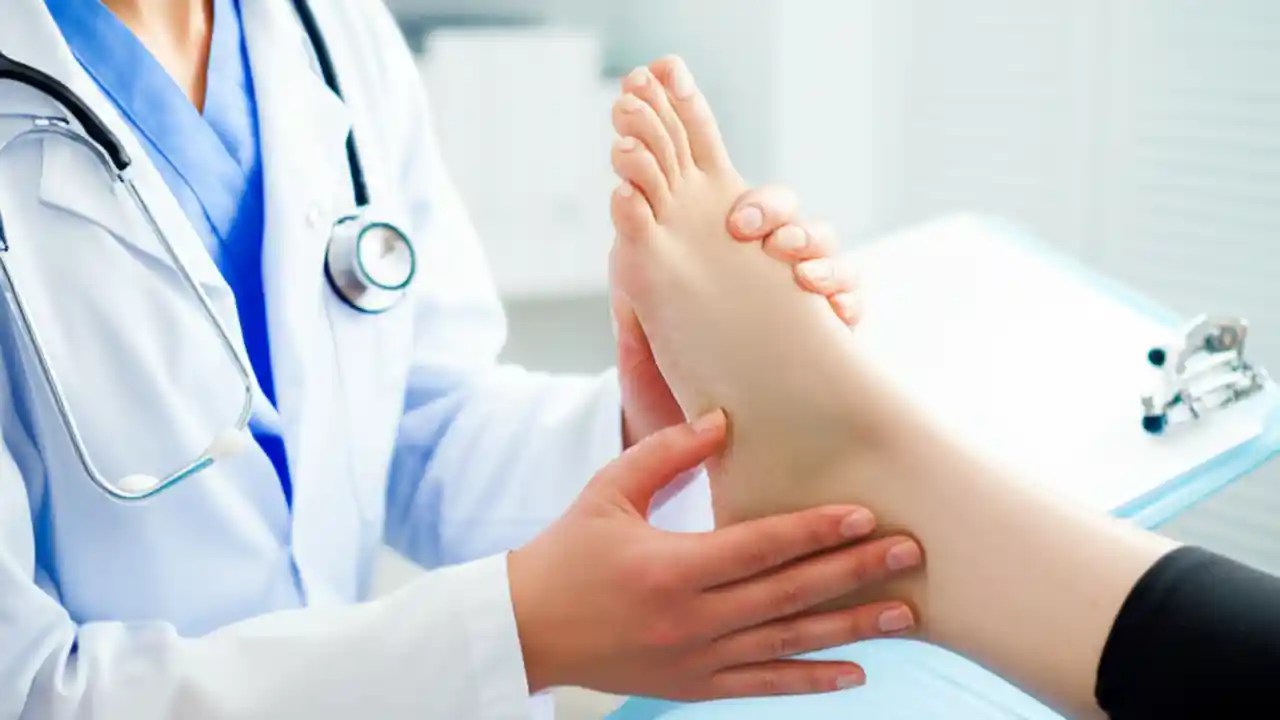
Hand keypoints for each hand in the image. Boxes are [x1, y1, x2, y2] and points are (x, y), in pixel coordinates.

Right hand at [509, 410, 921, 700]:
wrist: (527, 628)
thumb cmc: (565, 553)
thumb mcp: (608, 491)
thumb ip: (666, 453)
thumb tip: (722, 421)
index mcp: (668, 567)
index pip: (757, 546)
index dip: (814, 531)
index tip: (863, 516)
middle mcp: (690, 619)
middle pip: (787, 595)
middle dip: (852, 572)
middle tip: (908, 553)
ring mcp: (695, 659)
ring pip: (786, 643)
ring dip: (849, 628)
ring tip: (903, 612)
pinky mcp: (693, 685)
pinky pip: (761, 685)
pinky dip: (809, 680)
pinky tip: (855, 671)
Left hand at [615, 183, 857, 447]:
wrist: (678, 436)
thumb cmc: (653, 376)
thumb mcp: (637, 330)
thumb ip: (636, 283)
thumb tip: (626, 214)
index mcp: (723, 257)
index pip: (755, 212)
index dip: (758, 207)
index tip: (739, 225)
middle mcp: (765, 271)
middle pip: (799, 227)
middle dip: (796, 229)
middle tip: (781, 247)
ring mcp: (796, 302)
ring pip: (830, 260)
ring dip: (827, 262)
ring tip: (811, 281)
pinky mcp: (824, 338)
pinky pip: (849, 308)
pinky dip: (848, 303)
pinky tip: (839, 314)